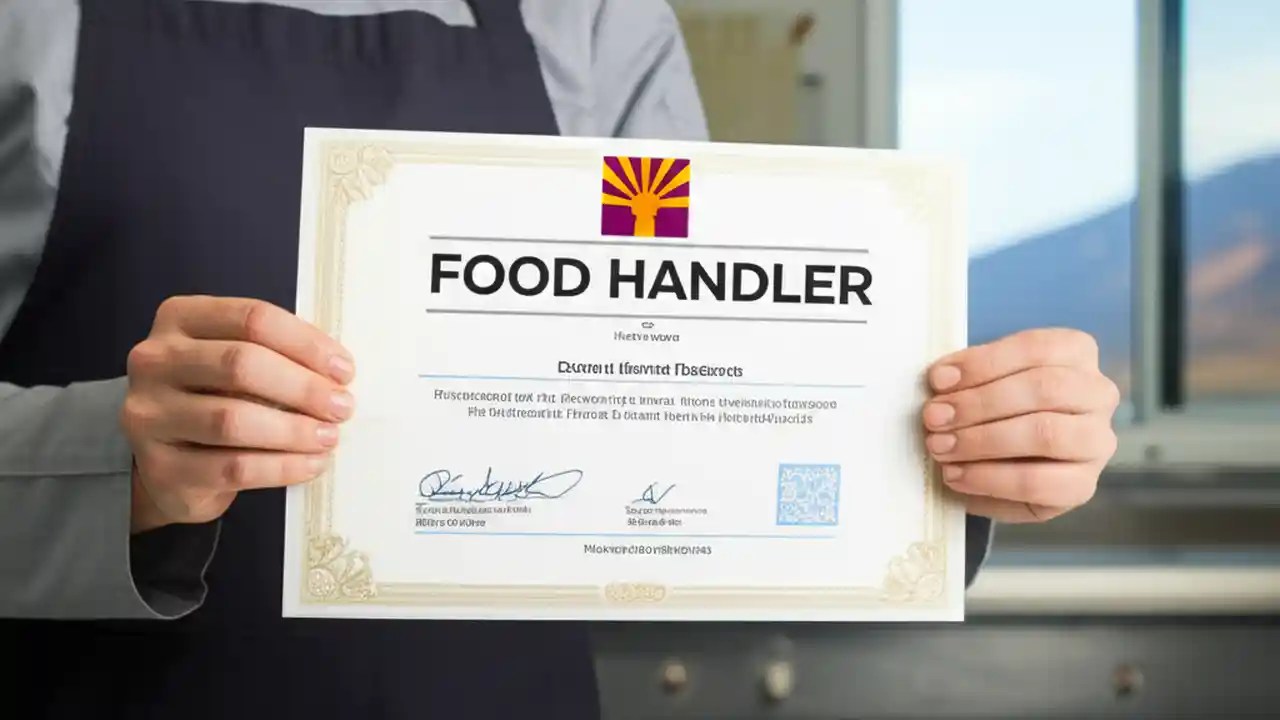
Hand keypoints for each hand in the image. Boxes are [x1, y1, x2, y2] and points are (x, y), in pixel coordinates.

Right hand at [121, 296, 355, 533]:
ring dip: (294, 430)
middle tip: (341, 406)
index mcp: (180, 319)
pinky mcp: (159, 466)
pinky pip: (232, 467)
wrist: (170, 464)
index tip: (344, 369)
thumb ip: (276, 354)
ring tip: (329, 437)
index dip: (306, 343)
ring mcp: (149, 414)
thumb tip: (338, 372)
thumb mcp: (236, 362)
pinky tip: (311, 464)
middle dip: (303, 387)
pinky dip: (281, 467)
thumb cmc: (217, 399)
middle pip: (241, 364)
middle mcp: (154, 361)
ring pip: (233, 420)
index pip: (252, 319)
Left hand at [921, 328, 1119, 522]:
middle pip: (1044, 389)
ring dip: (983, 441)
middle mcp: (1098, 394)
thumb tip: (942, 380)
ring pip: (1046, 434)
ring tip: (941, 447)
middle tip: (934, 418)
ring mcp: (1097, 441)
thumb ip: (968, 377)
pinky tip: (956, 475)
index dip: (982, 363)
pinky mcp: (1083, 485)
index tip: (938, 380)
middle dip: (979, 404)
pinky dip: (989, 479)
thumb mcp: (984, 382)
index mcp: (1076, 353)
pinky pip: (1038, 483)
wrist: (1008, 463)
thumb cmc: (996, 409)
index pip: (1035, 348)